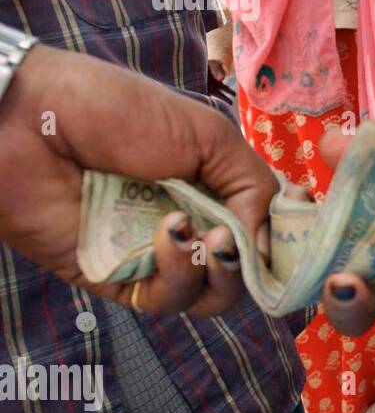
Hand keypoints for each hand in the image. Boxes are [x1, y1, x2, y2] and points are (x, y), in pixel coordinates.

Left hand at [0, 45, 275, 315]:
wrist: (31, 121)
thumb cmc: (117, 110)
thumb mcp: (208, 135)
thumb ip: (254, 188)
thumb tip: (274, 244)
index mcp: (218, 184)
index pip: (272, 224)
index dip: (293, 234)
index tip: (305, 228)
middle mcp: (195, 223)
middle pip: (251, 268)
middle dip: (260, 261)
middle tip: (243, 240)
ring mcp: (159, 255)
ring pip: (216, 295)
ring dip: (223, 272)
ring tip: (208, 238)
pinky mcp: (121, 281)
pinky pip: (168, 301)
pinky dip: (179, 275)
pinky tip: (170, 235)